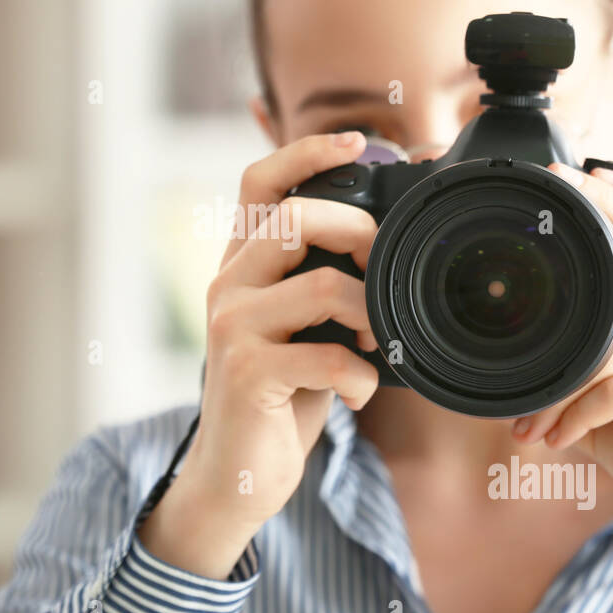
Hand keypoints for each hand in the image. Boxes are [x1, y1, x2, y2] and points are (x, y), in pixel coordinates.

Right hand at [140, 132, 380, 577]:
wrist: (235, 472)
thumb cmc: (280, 397)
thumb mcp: (299, 329)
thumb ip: (322, 284)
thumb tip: (385, 247)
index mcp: (241, 266)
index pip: (258, 183)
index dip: (304, 152)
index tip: (356, 139)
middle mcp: (227, 285)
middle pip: (294, 221)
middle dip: (358, 237)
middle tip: (385, 271)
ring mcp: (232, 327)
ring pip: (322, 286)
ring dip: (370, 316)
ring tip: (378, 345)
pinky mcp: (245, 373)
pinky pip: (328, 356)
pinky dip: (362, 377)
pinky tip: (360, 393)